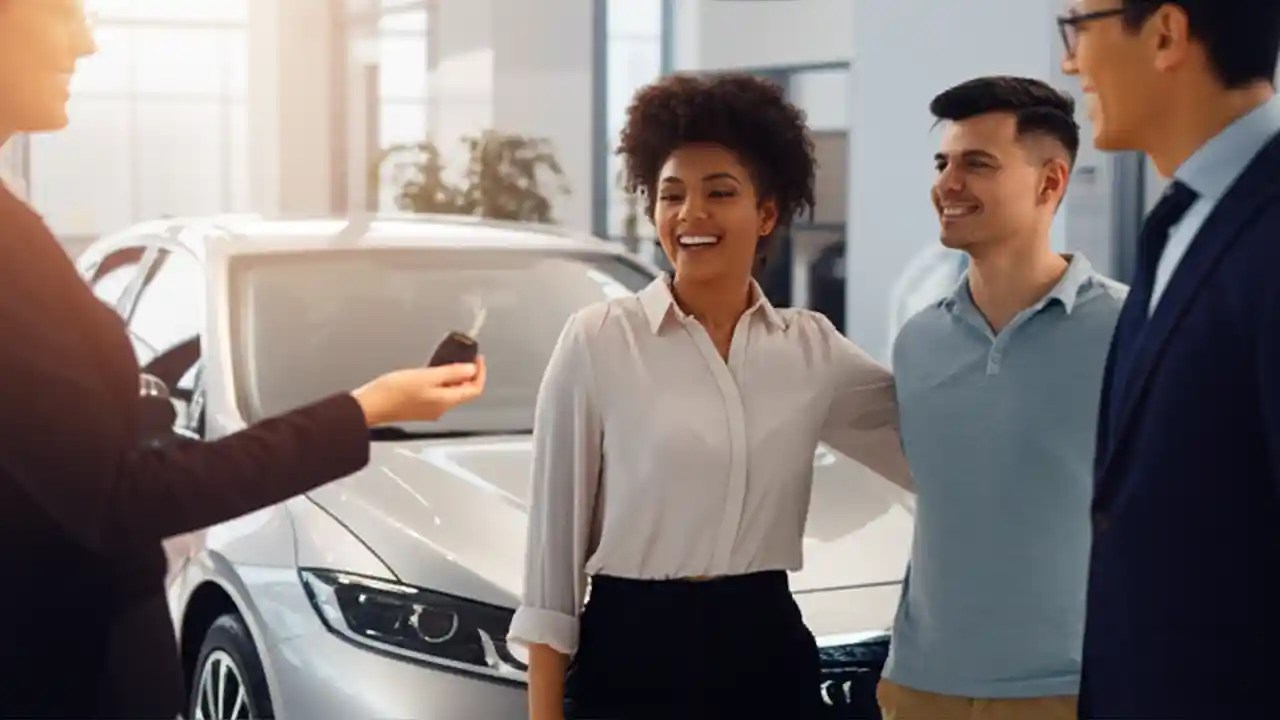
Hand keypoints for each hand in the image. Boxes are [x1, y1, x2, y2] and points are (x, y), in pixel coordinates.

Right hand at [350, 356, 485, 426]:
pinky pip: (437, 394)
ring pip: (450, 393)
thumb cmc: (395, 391)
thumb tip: (471, 369)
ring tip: (449, 361)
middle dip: (468, 374)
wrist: (370, 406)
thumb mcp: (426, 376)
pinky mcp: (418, 408)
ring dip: (454, 378)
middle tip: (464, 357)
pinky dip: (440, 382)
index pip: (474, 389)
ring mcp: (429, 409)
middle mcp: (440, 408)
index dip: (480, 373)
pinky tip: (432, 372)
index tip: (476, 357)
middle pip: (464, 392)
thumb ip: (451, 373)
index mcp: (446, 401)